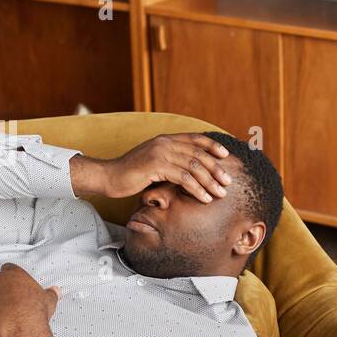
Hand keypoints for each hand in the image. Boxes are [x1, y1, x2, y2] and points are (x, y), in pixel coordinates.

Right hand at [91, 133, 232, 202]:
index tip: (226, 156)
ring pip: (194, 166)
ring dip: (210, 181)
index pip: (194, 138)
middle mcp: (164, 142)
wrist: (108, 177)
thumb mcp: (153, 163)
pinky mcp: (156, 166)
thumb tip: (190, 171)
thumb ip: (170, 161)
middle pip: (198, 153)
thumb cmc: (131, 174)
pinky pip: (183, 178)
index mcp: (165, 139)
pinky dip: (197, 189)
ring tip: (220, 194)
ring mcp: (160, 153)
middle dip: (216, 168)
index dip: (212, 145)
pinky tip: (204, 198)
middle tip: (228, 182)